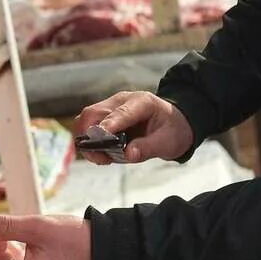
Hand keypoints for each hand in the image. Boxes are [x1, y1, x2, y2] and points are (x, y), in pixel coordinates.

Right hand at [74, 90, 193, 164]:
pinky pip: (89, 127)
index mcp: (142, 102)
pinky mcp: (105, 117)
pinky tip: (103, 154)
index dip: (106, 127)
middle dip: (89, 136)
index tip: (97, 142)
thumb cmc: (173, 130)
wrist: (175, 124)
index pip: (119, 113)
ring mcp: (111, 107)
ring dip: (86, 140)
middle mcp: (122, 101)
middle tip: (99, 158)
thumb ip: (148, 147)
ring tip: (101, 158)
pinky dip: (90, 142)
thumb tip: (128, 154)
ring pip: (86, 119)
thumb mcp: (169, 142)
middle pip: (93, 113)